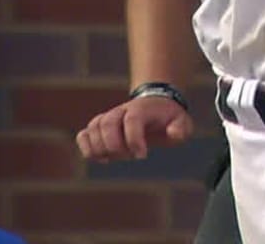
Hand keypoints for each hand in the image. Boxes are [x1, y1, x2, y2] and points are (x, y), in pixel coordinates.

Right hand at [76, 96, 193, 162]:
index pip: (132, 120)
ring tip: (113, 159)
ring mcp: (108, 118)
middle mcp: (121, 111)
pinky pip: (83, 135)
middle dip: (115, 145)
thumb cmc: (168, 118)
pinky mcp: (99, 127)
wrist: (155, 104)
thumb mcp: (181, 121)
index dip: (134, 139)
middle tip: (128, 156)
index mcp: (142, 109)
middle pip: (107, 123)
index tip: (142, 156)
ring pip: (93, 129)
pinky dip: (87, 148)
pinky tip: (101, 158)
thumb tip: (174, 134)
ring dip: (100, 148)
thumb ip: (180, 129)